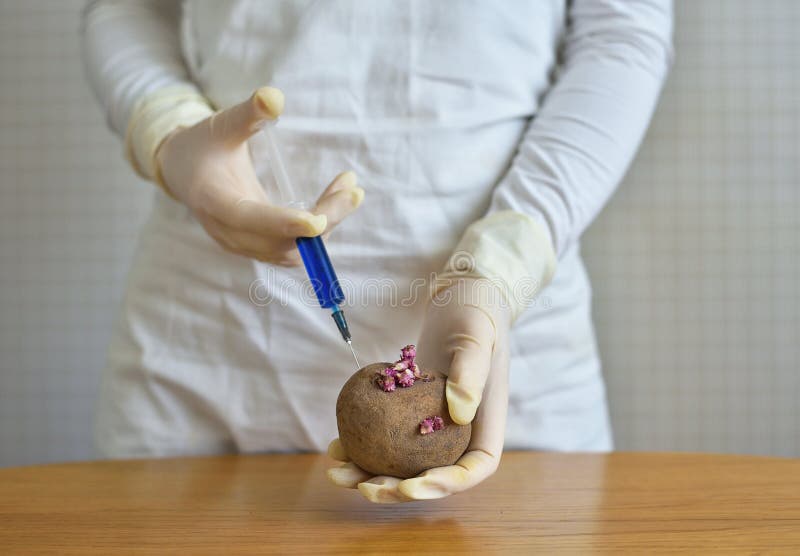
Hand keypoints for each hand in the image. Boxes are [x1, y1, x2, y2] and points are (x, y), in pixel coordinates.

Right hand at [155, 86, 363, 265]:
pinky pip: (293, 249)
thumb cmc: (202, 145)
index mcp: (215, 201)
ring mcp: (243, 245)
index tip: (317, 221)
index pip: (249, 220)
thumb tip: (275, 96)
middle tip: (352, 190)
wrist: (182, 172)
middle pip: (281, 241)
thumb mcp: (222, 123)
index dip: (283, 224)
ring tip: (350, 191)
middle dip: (322, 219)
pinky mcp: (257, 248)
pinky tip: (336, 202)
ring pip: (292, 251)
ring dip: (326, 225)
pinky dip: (319, 231)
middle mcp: (228, 233)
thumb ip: (249, 113)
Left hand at [327, 277, 509, 502]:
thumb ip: (471, 372)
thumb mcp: (476, 338)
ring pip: (404, 462)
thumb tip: (458, 413)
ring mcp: (433, 424)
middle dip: (398, 489)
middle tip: (365, 486)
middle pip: (433, 475)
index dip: (445, 485)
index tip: (412, 483)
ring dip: (371, 474)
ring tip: (338, 473)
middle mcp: (460, 430)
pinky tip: (334, 445)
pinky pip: (386, 436)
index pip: (473, 468)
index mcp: (485, 422)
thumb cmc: (476, 314)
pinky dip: (361, 446)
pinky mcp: (409, 412)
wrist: (459, 298)